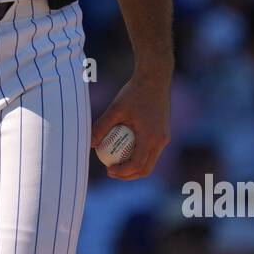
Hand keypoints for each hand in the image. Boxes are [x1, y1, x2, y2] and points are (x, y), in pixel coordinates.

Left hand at [90, 61, 171, 179]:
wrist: (155, 78)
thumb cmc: (135, 92)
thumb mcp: (116, 109)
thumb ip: (102, 126)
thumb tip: (89, 144)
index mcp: (151, 137)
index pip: (138, 165)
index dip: (122, 172)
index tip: (108, 170)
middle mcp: (161, 140)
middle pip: (146, 169)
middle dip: (128, 175)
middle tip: (110, 172)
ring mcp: (164, 138)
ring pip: (150, 162)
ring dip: (134, 167)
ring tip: (116, 164)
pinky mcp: (163, 133)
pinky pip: (151, 151)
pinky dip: (139, 156)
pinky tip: (124, 150)